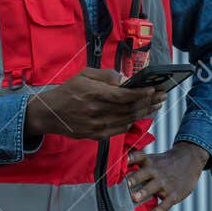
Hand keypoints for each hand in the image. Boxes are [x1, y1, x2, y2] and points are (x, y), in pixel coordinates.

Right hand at [24, 67, 169, 141]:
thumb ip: (105, 75)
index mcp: (93, 93)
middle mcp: (96, 111)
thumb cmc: (67, 91)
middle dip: (149, 102)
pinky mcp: (96, 136)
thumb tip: (125, 79)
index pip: (123, 95)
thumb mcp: (83, 75)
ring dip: (144, 113)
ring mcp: (96, 126)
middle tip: (162, 97)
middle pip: (129, 109)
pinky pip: (119, 129)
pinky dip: (131, 122)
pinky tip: (139, 115)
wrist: (49, 115)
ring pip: (127, 120)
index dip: (141, 93)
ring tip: (156, 106)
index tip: (154, 89)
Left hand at [125, 142, 207, 210]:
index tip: (124, 160)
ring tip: (135, 198)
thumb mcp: (153, 159)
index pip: (139, 157)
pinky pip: (166, 204)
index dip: (131, 158)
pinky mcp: (174, 194)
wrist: (190, 161)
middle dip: (134, 179)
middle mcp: (157, 171)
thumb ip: (137, 164)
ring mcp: (165, 183)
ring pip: (153, 188)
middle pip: (144, 173)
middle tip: (126, 184)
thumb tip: (118, 168)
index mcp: (150, 162)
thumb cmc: (166, 163)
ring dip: (143, 192)